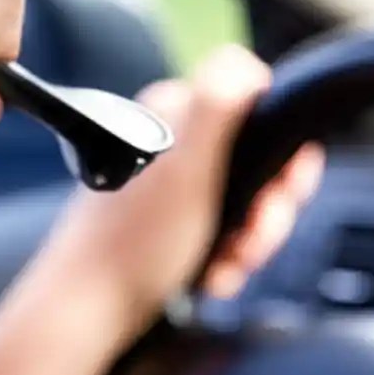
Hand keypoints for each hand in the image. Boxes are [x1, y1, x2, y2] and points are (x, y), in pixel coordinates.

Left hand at [38, 45, 323, 331]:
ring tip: (227, 264)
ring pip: (248, 201)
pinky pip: (225, 230)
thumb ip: (220, 105)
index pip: (261, 107)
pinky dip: (228, 256)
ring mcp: (175, 182)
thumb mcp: (189, 168)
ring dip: (250, 241)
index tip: (278, 194)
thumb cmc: (133, 247)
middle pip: (261, 160)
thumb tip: (248, 65)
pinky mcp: (173, 220)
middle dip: (267, 211)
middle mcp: (176, 140)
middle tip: (250, 240)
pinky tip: (214, 273)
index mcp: (178, 113)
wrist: (91, 309)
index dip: (282, 155)